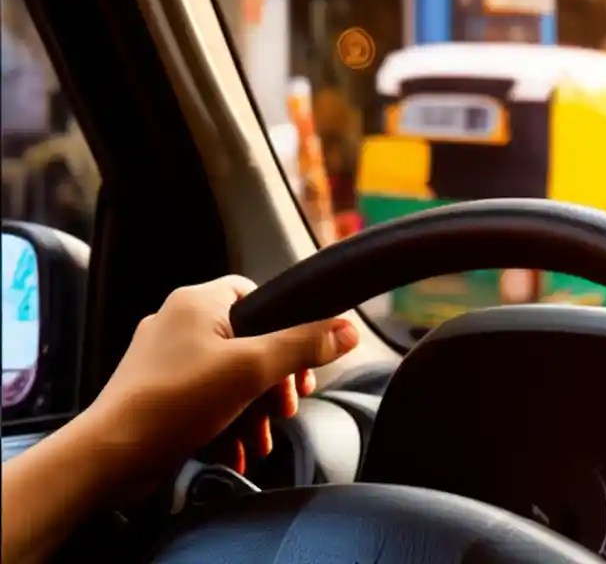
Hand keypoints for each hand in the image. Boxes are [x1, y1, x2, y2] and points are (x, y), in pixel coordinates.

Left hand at [81, 275, 359, 483]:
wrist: (110, 457)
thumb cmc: (174, 402)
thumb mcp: (253, 370)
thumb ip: (304, 346)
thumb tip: (348, 330)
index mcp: (197, 301)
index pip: (258, 295)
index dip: (287, 325)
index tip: (301, 360)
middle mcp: (178, 322)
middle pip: (250, 342)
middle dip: (273, 381)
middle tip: (285, 405)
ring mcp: (164, 359)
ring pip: (230, 376)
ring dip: (253, 409)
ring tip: (261, 437)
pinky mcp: (157, 393)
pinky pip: (206, 400)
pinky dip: (226, 422)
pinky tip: (236, 449)